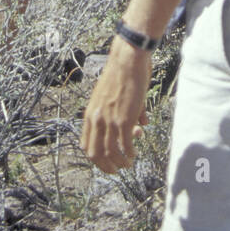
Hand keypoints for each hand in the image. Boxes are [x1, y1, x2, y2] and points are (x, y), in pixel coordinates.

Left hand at [80, 38, 150, 172]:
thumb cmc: (123, 73)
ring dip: (120, 162)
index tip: (105, 162)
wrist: (127, 60)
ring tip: (128, 163)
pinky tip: (134, 153)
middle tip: (115, 170)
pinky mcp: (123, 119)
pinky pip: (125, 145)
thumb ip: (125, 112)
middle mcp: (96, 119)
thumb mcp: (114, 96)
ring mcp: (109, 120)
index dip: (95, 157)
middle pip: (95, 153)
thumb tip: (143, 124)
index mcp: (90, 113)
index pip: (86, 144)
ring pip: (111, 153)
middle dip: (105, 166)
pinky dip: (130, 153)